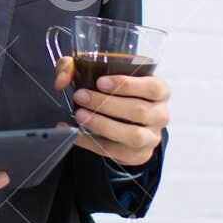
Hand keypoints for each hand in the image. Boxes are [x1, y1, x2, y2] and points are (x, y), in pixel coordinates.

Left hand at [53, 70, 170, 167]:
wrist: (123, 119)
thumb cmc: (113, 90)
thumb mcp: (98, 72)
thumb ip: (76, 67)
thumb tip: (61, 80)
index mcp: (160, 91)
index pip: (154, 88)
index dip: (128, 85)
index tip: (100, 82)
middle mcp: (160, 115)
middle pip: (140, 111)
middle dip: (106, 104)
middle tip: (81, 96)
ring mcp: (151, 137)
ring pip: (133, 135)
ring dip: (103, 125)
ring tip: (80, 115)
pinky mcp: (138, 155)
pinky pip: (116, 152)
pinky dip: (91, 142)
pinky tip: (74, 133)